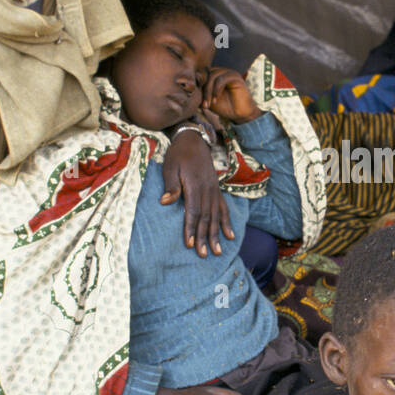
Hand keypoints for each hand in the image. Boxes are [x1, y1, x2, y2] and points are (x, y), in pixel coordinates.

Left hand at [162, 124, 232, 255]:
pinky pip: (223, 208)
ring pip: (216, 216)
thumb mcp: (170, 167)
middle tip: (203, 254)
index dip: (191, 228)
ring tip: (217, 251)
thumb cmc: (178, 155)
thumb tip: (165, 202)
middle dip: (204, 237)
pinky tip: (230, 236)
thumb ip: (171, 185)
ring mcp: (214, 191)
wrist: (194, 140)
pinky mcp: (216, 190)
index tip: (190, 244)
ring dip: (216, 234)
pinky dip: (226, 223)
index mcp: (194, 185)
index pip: (193, 211)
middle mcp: (207, 190)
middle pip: (206, 217)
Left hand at [202, 67, 261, 122]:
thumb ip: (200, 93)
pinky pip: (221, 79)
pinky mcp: (235, 76)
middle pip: (206, 75)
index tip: (196, 102)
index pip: (201, 75)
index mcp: (214, 75)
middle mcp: (222, 71)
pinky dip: (216, 90)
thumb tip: (186, 90)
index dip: (198, 87)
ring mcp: (229, 72)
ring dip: (208, 91)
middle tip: (204, 105)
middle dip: (203, 90)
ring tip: (209, 104)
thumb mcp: (208, 100)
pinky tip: (216, 99)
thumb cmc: (224, 107)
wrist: (240, 115)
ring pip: (213, 77)